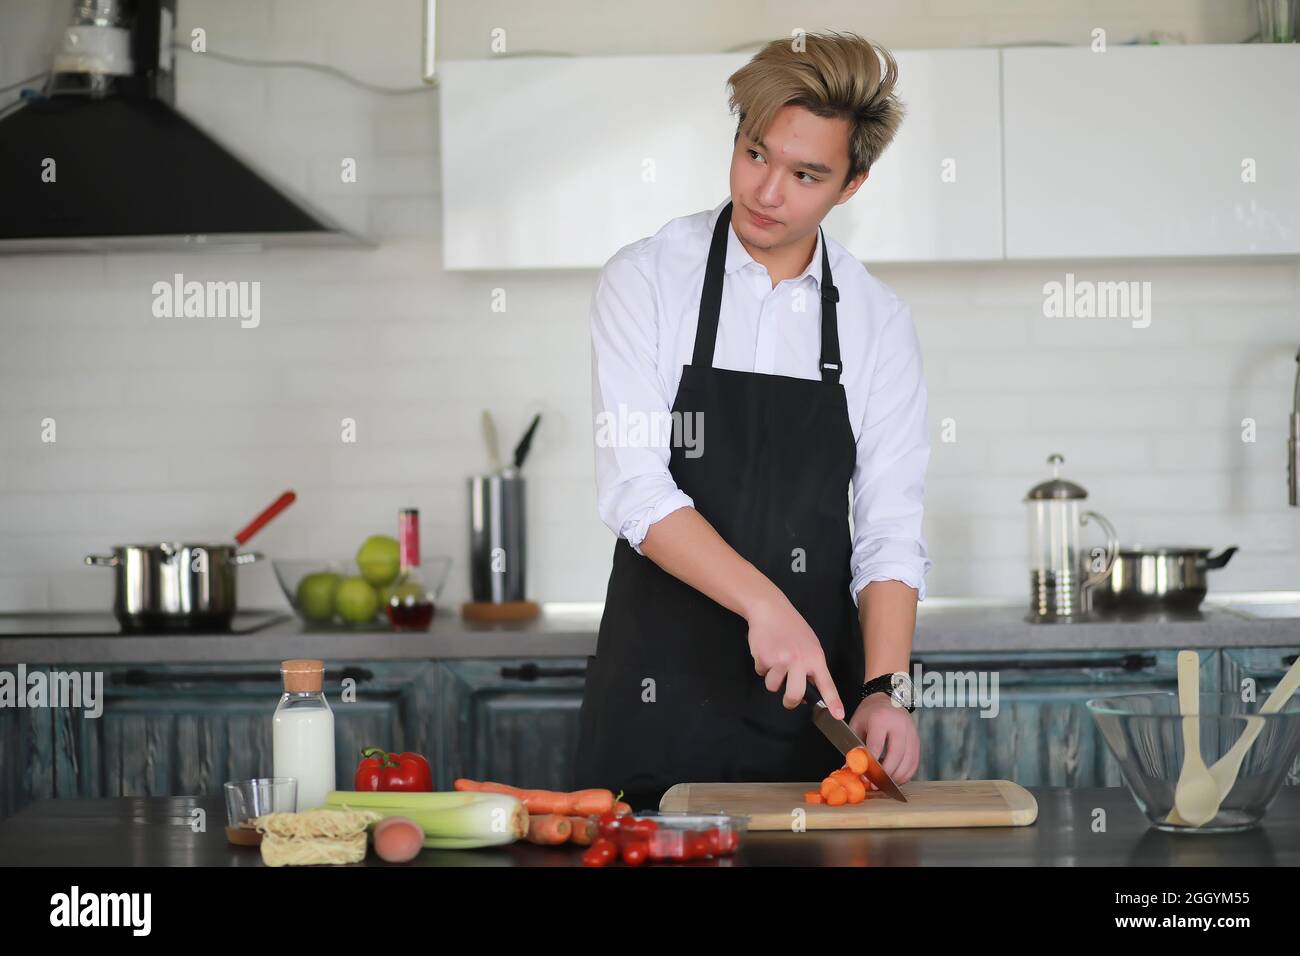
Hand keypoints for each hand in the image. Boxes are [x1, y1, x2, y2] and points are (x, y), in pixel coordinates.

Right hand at [745, 593, 844, 718]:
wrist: (770, 609)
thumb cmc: (792, 628)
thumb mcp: (810, 645)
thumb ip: (810, 668)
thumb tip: (805, 695)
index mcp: (815, 657)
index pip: (827, 684)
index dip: (833, 702)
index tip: (838, 716)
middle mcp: (799, 660)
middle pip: (795, 695)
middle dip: (790, 702)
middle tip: (789, 699)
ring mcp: (780, 660)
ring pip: (773, 686)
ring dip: (772, 678)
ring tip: (774, 659)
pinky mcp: (763, 658)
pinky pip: (761, 673)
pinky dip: (762, 665)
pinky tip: (766, 650)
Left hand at [848, 693, 919, 787]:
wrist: (886, 698)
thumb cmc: (869, 713)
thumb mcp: (857, 724)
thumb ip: (854, 746)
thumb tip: (849, 769)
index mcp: (881, 718)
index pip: (877, 745)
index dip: (870, 763)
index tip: (863, 776)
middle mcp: (900, 724)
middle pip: (896, 755)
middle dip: (885, 773)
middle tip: (875, 785)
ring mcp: (911, 732)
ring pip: (908, 761)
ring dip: (897, 776)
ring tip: (884, 784)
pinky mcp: (917, 740)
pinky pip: (915, 761)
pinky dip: (906, 773)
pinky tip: (896, 778)